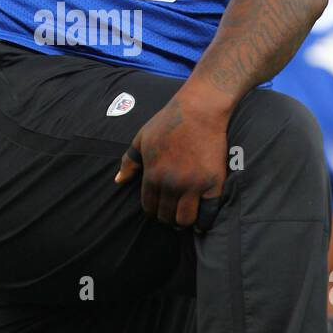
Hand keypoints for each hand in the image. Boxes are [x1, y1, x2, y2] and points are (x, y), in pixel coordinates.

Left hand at [114, 90, 227, 226]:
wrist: (200, 110)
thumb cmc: (168, 122)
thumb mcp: (141, 138)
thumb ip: (129, 161)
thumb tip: (118, 181)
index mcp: (152, 174)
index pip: (149, 206)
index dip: (152, 210)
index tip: (158, 207)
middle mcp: (171, 184)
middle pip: (165, 216)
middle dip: (167, 216)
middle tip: (172, 211)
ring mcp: (193, 185)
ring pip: (184, 220)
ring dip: (183, 221)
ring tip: (185, 215)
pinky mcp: (213, 184)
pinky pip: (207, 214)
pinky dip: (204, 222)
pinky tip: (202, 222)